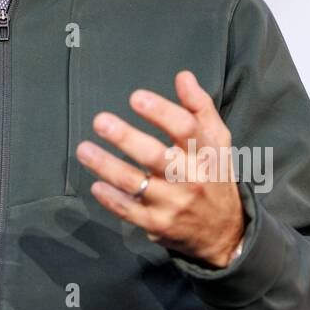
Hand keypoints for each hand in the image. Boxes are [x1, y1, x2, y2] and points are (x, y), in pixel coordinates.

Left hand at [75, 70, 244, 267]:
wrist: (226, 233)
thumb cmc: (215, 177)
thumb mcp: (218, 142)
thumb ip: (200, 108)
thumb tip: (183, 76)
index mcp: (206, 155)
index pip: (186, 129)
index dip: (161, 111)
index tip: (136, 97)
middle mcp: (191, 179)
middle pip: (156, 156)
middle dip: (126, 138)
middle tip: (101, 120)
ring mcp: (174, 204)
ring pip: (136, 183)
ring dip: (107, 166)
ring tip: (83, 149)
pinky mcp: (159, 225)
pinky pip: (130, 211)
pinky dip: (112, 199)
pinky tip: (96, 184)